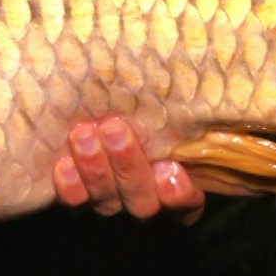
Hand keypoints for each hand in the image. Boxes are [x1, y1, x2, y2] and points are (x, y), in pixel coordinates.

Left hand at [53, 115, 204, 223]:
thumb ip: (173, 106)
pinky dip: (71, 186)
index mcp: (174, 181)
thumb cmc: (134, 100)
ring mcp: (110, 201)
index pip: (186, 203)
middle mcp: (144, 198)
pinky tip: (64, 164)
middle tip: (116, 130)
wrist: (86, 104)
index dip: (179, 193)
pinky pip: (75, 203)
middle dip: (129, 166)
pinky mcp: (79, 200)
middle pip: (143, 202)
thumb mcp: (160, 103)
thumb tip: (210, 72)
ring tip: (84, 135)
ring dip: (96, 169)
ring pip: (108, 202)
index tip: (169, 167)